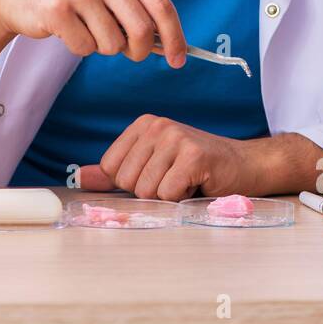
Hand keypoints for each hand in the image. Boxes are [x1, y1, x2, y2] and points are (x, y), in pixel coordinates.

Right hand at [0, 0, 186, 66]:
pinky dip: (79, 48)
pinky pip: (84, 48)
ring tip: (86, 29)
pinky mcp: (57, 10)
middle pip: (141, 29)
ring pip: (112, 44)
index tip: (179, 60)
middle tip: (129, 53)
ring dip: (102, 47)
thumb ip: (136, 9)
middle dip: (138, 51)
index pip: (161, 5)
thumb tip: (168, 43)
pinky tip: (68, 31)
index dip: (175, 36)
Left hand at [76, 115, 270, 200]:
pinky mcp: (193, 154)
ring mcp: (175, 137)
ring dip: (168, 196)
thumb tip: (78, 178)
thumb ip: (114, 173)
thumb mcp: (152, 165)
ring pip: (147, 190)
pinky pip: (169, 193)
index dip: (132, 183)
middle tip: (175, 179)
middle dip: (151, 191)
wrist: (244, 166)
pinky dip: (183, 198)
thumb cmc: (197, 168)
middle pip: (127, 181)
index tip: (158, 174)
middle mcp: (157, 125)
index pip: (112, 168)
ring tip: (186, 181)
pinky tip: (197, 183)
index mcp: (142, 125)